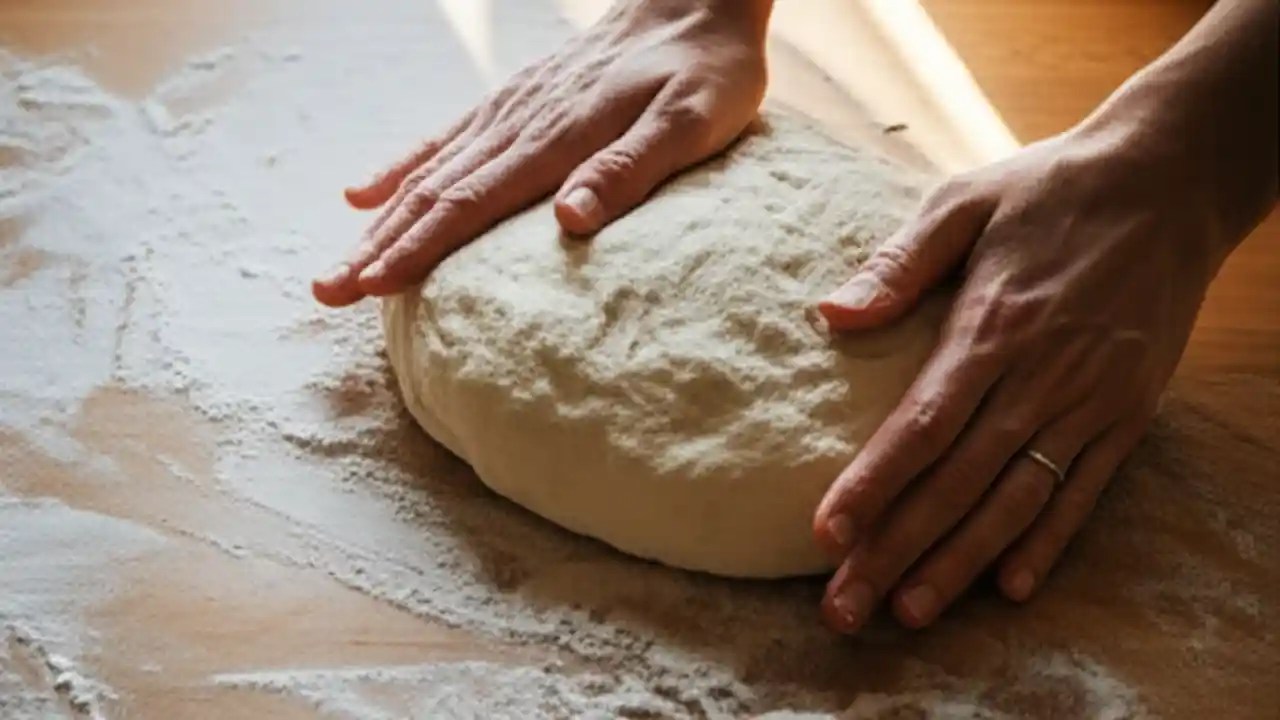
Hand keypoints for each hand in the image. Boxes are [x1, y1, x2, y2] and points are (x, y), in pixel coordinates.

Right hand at [313, 0, 770, 306]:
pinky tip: (364, 193)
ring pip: (430, 171)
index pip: (472, 202)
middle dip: (380, 246)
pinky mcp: (514, 101)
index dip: (420, 247)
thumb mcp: (690, 125)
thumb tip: (569, 220)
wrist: (696, 0)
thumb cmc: (705, 73)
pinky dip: (401, 168)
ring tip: (339, 263)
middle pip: (434, 192)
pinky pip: (445, 138)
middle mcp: (520, 123)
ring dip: (380, 220)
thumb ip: (628, 171)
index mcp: (558, 138)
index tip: (373, 286)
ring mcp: (510, 109)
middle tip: (328, 291)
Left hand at [810, 121, 1232, 632]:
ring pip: (1016, 500)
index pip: (922, 425)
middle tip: (846, 607)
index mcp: (993, 326)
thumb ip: (899, 264)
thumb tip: (830, 315)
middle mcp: (1042, 377)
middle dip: (898, 549)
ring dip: (961, 562)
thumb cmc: (1052, 189)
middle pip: (959, 482)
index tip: (827, 536)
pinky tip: (1010, 586)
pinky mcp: (1127, 412)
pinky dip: (1048, 541)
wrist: (1172, 179)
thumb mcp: (965, 201)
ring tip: (911, 611)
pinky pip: (1084, 491)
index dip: (873, 485)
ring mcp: (1091, 401)